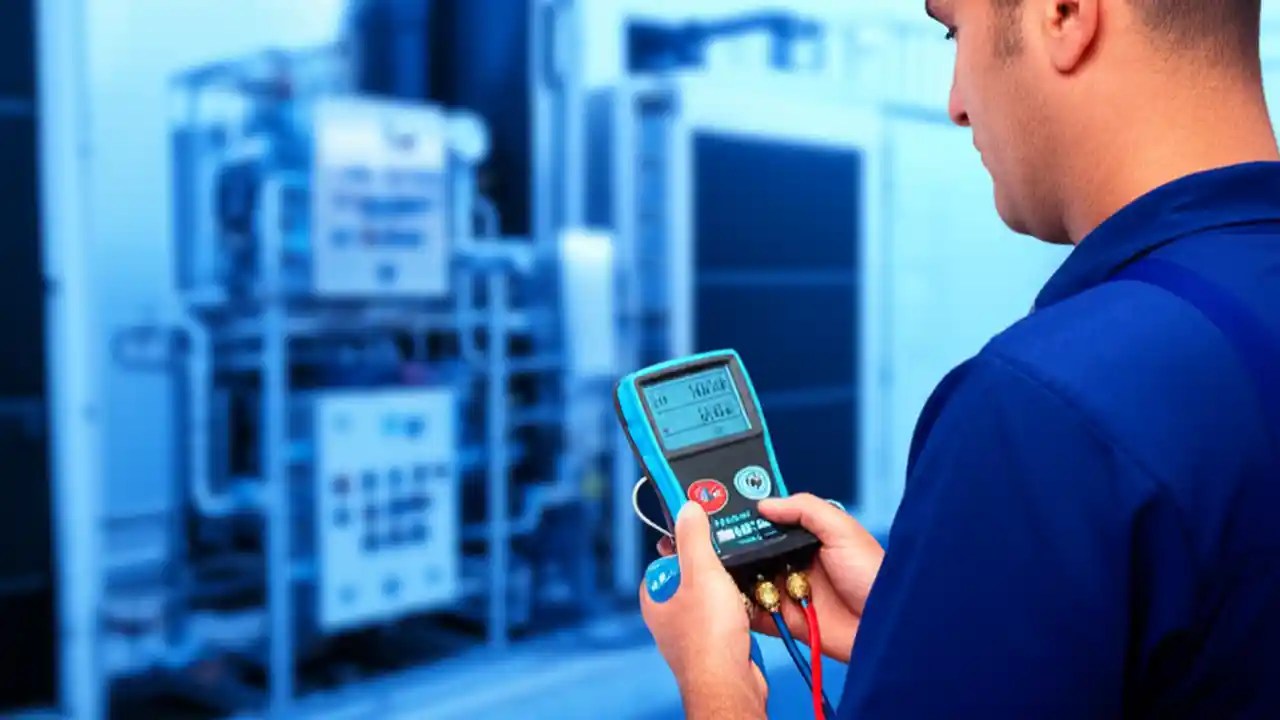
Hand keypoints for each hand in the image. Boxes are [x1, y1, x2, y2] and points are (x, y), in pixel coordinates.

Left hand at [640, 502, 767, 718]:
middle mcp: (668, 616)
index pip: (665, 558)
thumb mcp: (702, 571)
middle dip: (712, 568)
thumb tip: (687, 508)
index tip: (702, 534)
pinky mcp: (714, 645)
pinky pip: (726, 616)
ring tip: (737, 586)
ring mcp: (691, 632)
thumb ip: (693, 537)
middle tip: (727, 560)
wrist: (730, 681)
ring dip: (727, 590)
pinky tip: (746, 608)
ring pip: (711, 596)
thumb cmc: (708, 635)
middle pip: (692, 575)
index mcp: (655, 597)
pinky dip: (737, 610)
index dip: (683, 545)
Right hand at [655, 493, 883, 662]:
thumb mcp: (842, 530)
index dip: (745, 520)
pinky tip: (721, 599)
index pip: (768, 525)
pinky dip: (739, 608)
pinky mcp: (784, 620)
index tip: (718, 512)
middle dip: (730, 549)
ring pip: (748, 582)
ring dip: (731, 577)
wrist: (886, 626)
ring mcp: (786, 592)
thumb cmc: (873, 575)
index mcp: (806, 540)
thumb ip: (806, 510)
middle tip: (701, 541)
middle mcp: (792, 564)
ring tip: (704, 567)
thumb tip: (765, 504)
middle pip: (753, 554)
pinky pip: (755, 612)